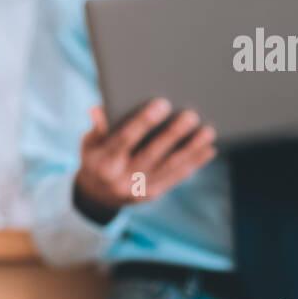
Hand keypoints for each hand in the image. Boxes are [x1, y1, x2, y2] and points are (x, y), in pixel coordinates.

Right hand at [74, 100, 216, 213]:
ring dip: (190, 149)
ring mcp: (137, 190)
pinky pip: (175, 177)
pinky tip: (208, 149)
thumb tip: (99, 110)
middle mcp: (120, 180)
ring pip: (168, 167)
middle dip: (172, 134)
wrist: (96, 195)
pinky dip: (193, 163)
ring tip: (207, 132)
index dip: (143, 122)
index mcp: (104, 163)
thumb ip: (98, 126)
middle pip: (151, 154)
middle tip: (191, 116)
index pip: (125, 139)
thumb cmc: (96, 157)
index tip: (162, 104)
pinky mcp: (152, 195)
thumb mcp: (90, 142)